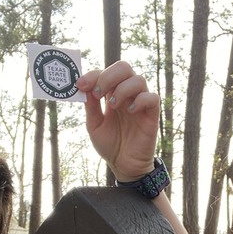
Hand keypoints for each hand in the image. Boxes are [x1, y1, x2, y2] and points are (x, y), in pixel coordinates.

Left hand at [77, 61, 158, 181]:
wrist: (124, 166)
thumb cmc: (110, 145)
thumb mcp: (94, 125)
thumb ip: (91, 106)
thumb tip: (83, 86)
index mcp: (113, 94)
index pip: (105, 73)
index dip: (93, 75)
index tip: (80, 85)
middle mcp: (128, 94)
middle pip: (124, 67)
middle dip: (108, 76)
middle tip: (97, 93)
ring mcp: (140, 103)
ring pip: (138, 79)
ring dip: (122, 89)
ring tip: (112, 106)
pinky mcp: (152, 115)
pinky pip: (152, 98)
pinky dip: (140, 100)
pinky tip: (129, 111)